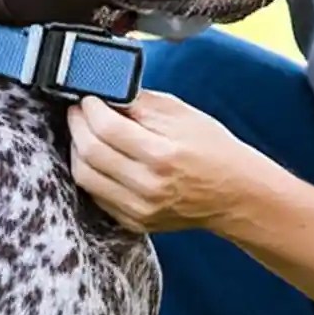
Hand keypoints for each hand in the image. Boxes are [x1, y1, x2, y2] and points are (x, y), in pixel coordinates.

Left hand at [66, 91, 268, 232]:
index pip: (106, 128)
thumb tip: (103, 92)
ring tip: (85, 133)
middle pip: (89, 153)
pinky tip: (100, 158)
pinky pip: (97, 196)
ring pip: (85, 177)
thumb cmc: (213, 149)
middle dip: (77, 125)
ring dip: (78, 150)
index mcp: (162, 155)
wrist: (235, 193)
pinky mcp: (135, 222)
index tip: (87, 98)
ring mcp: (140, 208)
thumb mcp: (182, 114)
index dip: (89, 108)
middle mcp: (148, 186)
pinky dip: (92, 173)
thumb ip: (139, 103)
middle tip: (79, 111)